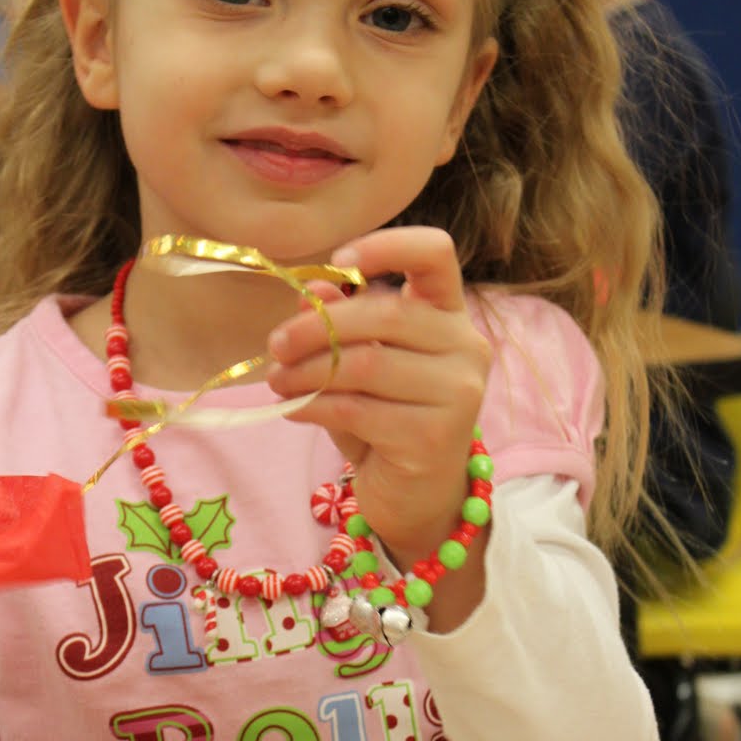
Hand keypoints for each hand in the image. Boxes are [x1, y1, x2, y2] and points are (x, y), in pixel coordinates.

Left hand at [266, 228, 490, 613]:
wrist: (416, 495)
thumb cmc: (385, 417)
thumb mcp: (357, 363)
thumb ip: (338, 322)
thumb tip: (314, 290)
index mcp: (448, 314)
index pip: (435, 254)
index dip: (387, 245)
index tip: (338, 261)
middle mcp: (465, 347)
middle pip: (385, 314)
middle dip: (318, 327)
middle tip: (275, 345)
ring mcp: (458, 394)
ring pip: (366, 365)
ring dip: (308, 371)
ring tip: (278, 382)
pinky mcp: (435, 437)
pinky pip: (358, 409)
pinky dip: (315, 405)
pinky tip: (293, 408)